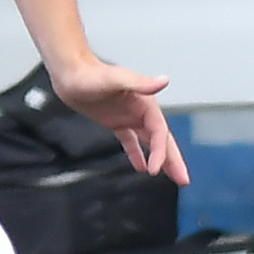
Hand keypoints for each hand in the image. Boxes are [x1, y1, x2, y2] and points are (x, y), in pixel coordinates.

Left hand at [52, 57, 188, 185]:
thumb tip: (163, 81)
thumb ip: (140, 82)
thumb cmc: (90, 74)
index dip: (160, 151)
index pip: (159, 132)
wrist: (70, 73)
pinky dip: (136, 154)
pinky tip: (140, 167)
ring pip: (149, 142)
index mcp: (145, 103)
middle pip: (161, 140)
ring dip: (160, 158)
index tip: (156, 169)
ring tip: (168, 176)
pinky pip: (130, 141)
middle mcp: (140, 111)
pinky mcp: (115, 121)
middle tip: (183, 180)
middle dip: (173, 160)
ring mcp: (128, 117)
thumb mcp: (116, 79)